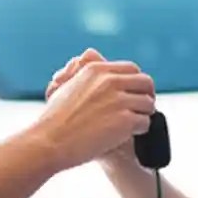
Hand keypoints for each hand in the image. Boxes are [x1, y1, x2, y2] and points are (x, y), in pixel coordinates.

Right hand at [34, 49, 153, 169]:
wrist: (49, 141)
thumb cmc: (53, 120)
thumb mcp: (66, 85)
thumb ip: (81, 71)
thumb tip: (90, 55)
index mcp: (97, 70)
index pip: (132, 69)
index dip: (136, 83)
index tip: (135, 93)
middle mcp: (110, 81)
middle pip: (146, 83)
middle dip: (146, 96)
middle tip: (141, 109)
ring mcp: (119, 100)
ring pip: (148, 104)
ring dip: (143, 115)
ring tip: (132, 125)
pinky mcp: (125, 120)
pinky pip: (145, 123)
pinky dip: (139, 130)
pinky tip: (127, 135)